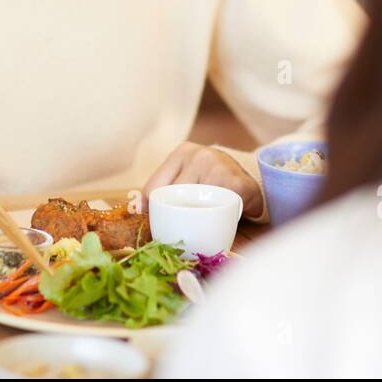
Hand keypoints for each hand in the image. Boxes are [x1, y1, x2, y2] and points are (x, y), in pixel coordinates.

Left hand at [142, 141, 263, 219]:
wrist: (247, 176)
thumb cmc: (209, 178)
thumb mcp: (187, 174)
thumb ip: (164, 186)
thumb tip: (134, 208)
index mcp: (182, 152)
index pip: (155, 186)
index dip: (151, 208)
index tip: (153, 222)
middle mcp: (200, 156)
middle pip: (173, 197)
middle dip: (170, 216)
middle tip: (172, 230)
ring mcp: (219, 168)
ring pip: (194, 206)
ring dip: (192, 221)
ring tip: (192, 228)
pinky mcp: (237, 184)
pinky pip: (218, 211)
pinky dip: (214, 221)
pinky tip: (214, 223)